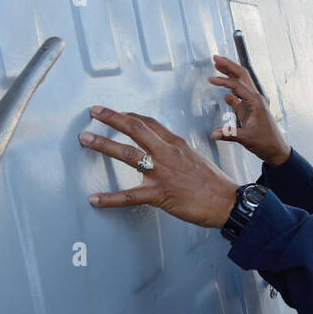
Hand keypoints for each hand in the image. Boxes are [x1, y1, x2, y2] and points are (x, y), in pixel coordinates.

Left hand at [79, 105, 238, 227]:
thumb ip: (176, 152)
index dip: (130, 115)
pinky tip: (94, 198)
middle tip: (93, 112)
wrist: (227, 201)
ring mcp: (162, 173)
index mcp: (177, 144)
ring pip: (128, 154)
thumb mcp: (195, 158)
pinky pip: (129, 196)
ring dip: (104, 145)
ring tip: (85, 139)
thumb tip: (163, 150)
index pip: (149, 123)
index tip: (116, 113)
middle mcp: (168, 153)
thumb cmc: (214, 183)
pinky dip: (110, 198)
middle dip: (112, 118)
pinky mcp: (160, 194)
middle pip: (136, 128)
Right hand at [208, 55, 291, 165]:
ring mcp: (253, 103)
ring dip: (230, 73)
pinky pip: (239, 95)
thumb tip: (214, 133)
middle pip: (242, 75)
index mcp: (256, 102)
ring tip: (218, 65)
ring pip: (241, 83)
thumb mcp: (246, 139)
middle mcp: (255, 98)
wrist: (276, 150)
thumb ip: (230, 134)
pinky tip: (224, 90)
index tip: (211, 79)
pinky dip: (231, 89)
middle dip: (229, 65)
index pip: (237, 85)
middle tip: (216, 58)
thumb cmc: (265, 143)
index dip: (223, 81)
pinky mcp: (250, 110)